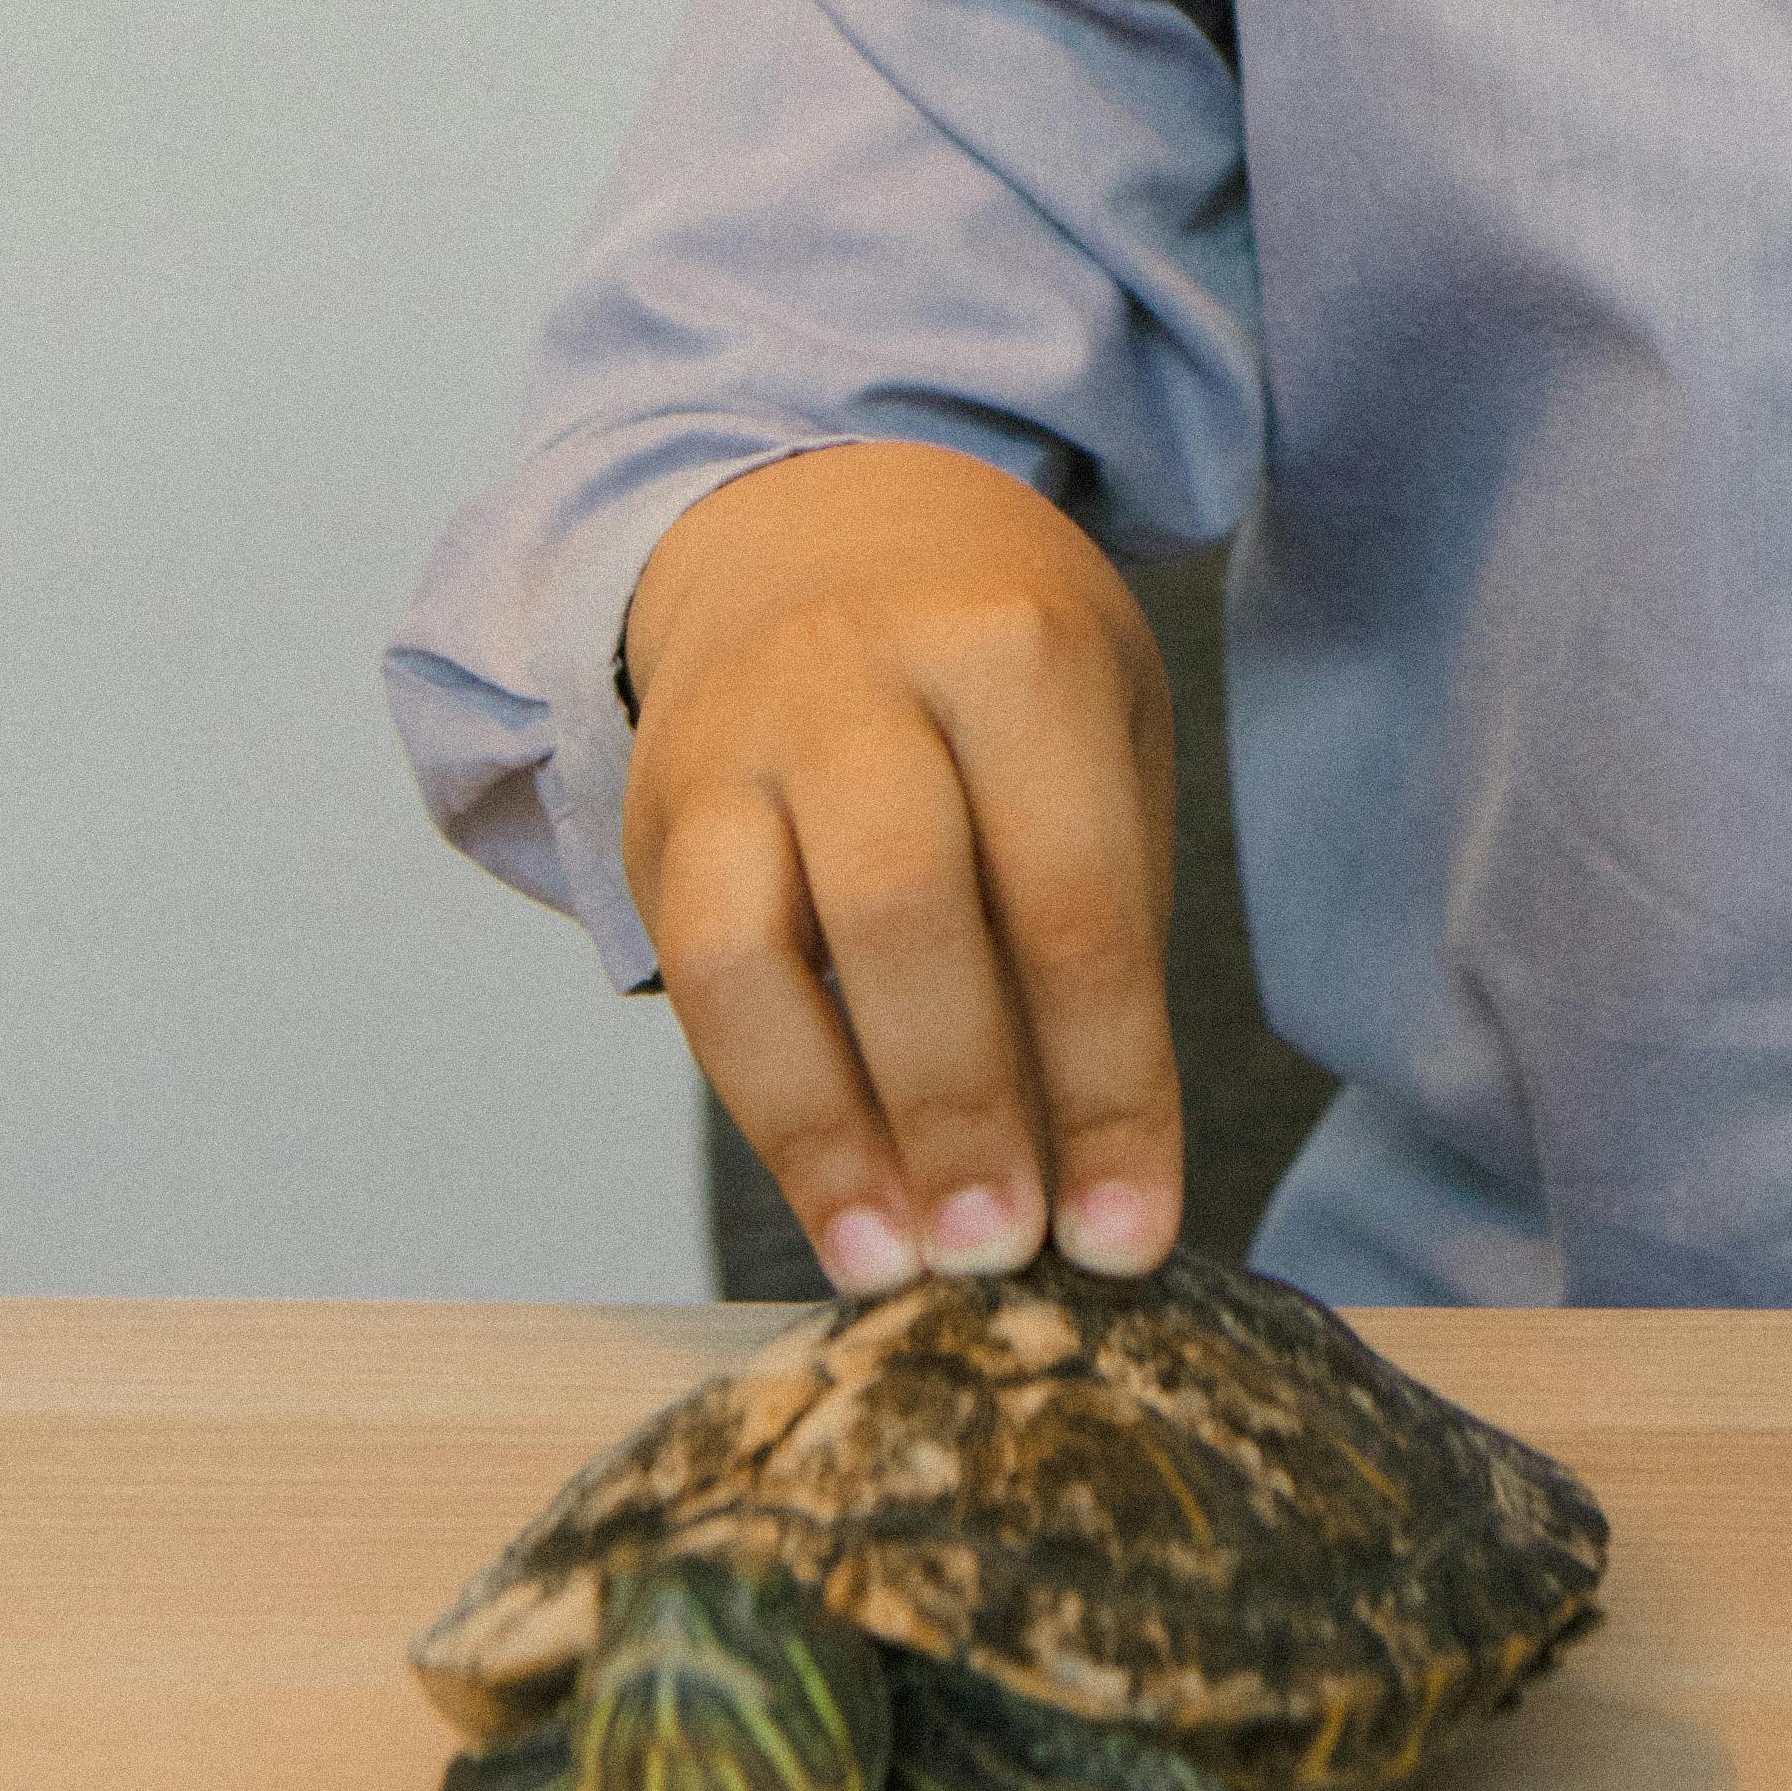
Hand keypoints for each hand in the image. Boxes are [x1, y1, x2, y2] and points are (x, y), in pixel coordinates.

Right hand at [620, 442, 1184, 1294]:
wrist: (826, 525)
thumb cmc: (1002, 669)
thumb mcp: (1101, 734)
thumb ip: (1096, 923)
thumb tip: (1103, 1170)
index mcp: (1011, 651)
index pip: (1073, 898)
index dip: (1108, 1087)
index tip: (1134, 1236)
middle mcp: (859, 680)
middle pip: (908, 919)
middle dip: (966, 1111)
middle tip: (1012, 1258)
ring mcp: (739, 742)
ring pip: (756, 955)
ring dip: (834, 1134)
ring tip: (903, 1264)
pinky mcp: (657, 808)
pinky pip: (693, 979)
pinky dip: (767, 1110)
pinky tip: (835, 1206)